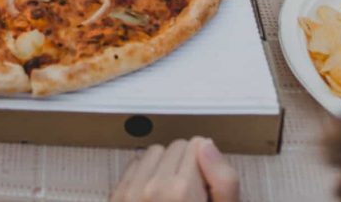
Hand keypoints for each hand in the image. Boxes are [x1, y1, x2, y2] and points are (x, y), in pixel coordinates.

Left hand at [110, 138, 237, 201]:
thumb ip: (224, 181)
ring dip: (164, 167)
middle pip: (176, 147)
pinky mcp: (116, 197)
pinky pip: (134, 165)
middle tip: (192, 193)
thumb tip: (206, 144)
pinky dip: (145, 174)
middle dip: (186, 165)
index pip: (197, 145)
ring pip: (154, 152)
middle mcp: (152, 189)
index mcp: (182, 191)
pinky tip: (155, 196)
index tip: (206, 186)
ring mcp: (130, 193)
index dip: (206, 165)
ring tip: (173, 195)